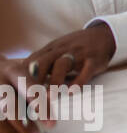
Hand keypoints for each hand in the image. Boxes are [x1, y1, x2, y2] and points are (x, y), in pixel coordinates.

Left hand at [0, 24, 115, 132]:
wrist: (104, 35)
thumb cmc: (77, 46)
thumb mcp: (57, 48)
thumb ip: (42, 60)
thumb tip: (21, 75)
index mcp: (51, 48)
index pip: (33, 61)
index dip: (24, 76)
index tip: (17, 91)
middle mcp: (63, 49)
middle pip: (44, 62)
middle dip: (36, 80)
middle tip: (30, 96)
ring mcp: (78, 53)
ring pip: (63, 65)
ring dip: (55, 81)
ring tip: (50, 97)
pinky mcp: (94, 59)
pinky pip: (86, 70)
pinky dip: (79, 81)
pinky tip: (72, 92)